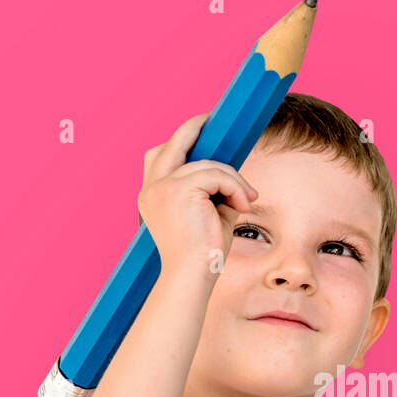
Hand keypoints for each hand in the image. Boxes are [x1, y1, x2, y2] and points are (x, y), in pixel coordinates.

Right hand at [137, 112, 257, 276]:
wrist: (192, 277)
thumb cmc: (203, 255)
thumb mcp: (207, 215)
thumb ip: (212, 190)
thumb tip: (230, 173)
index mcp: (152, 196)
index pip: (162, 156)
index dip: (184, 142)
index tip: (205, 134)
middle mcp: (151, 188)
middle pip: (174, 142)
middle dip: (195, 126)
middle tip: (213, 120)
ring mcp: (161, 187)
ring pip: (206, 163)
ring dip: (232, 179)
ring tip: (245, 201)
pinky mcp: (178, 190)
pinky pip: (216, 174)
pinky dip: (235, 187)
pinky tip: (242, 206)